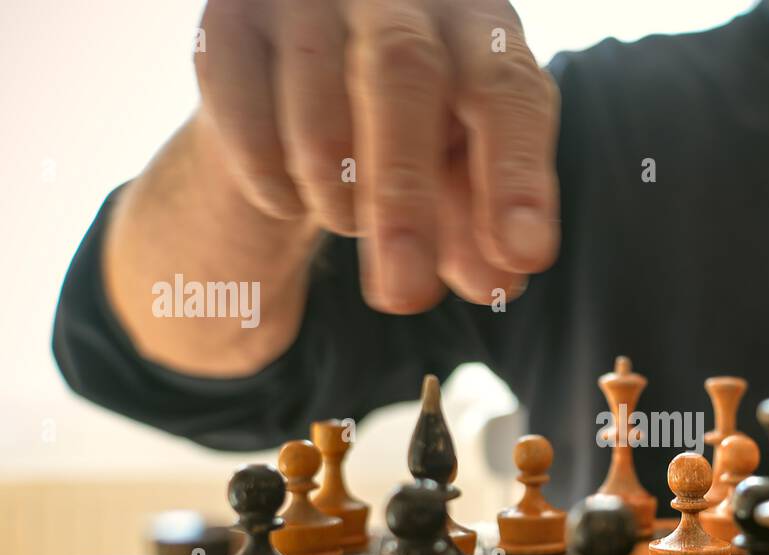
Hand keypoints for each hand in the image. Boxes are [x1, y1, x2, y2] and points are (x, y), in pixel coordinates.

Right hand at [195, 0, 558, 312]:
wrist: (300, 83)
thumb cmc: (414, 131)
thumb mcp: (459, 179)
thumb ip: (479, 227)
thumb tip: (496, 284)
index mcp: (477, 23)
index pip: (508, 90)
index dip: (517, 176)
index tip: (523, 255)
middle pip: (405, 74)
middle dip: (406, 201)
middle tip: (406, 296)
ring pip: (319, 114)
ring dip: (338, 201)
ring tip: (346, 220)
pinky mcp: (228, 22)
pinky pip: (246, 126)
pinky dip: (275, 187)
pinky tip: (292, 195)